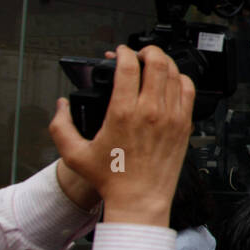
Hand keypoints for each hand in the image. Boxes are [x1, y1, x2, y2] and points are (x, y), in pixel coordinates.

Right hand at [48, 45, 193, 226]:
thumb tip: (61, 105)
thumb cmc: (111, 179)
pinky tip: (171, 81)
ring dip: (164, 62)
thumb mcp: (74, 154)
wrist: (140, 199)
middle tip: (139, 53)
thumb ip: (61, 126)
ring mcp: (171, 117)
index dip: (123, 53)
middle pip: (157, 62)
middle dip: (147, 51)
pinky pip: (189, 91)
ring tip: (154, 63)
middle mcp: (150, 111)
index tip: (119, 53)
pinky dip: (181, 79)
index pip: (128, 67)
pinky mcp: (184, 125)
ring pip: (174, 74)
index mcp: (123, 113)